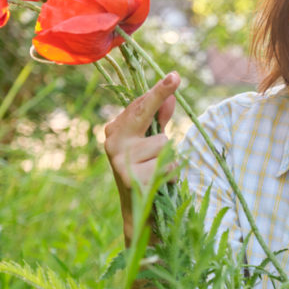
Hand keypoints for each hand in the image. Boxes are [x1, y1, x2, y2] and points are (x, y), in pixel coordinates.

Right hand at [103, 71, 179, 242]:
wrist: (139, 213)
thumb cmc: (147, 172)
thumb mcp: (153, 144)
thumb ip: (160, 121)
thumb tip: (170, 98)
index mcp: (117, 131)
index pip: (139, 106)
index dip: (158, 90)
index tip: (174, 76)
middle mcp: (113, 143)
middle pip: (143, 114)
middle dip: (159, 96)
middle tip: (175, 78)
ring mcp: (120, 161)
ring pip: (163, 143)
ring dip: (170, 157)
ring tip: (159, 171)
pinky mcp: (132, 179)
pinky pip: (168, 164)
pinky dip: (171, 172)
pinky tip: (160, 183)